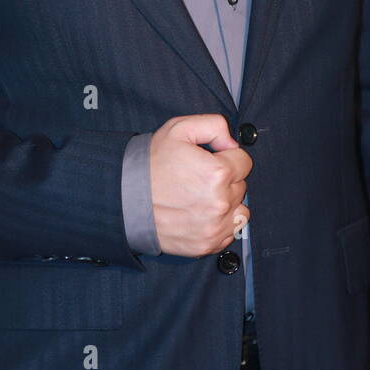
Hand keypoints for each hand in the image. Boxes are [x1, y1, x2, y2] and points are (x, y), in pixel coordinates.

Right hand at [149, 114, 252, 257]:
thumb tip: (232, 142)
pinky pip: (229, 232)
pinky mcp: (207, 244)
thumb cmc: (150, 165)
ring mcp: (214, 227)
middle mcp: (220, 202)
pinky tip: (200, 214)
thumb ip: (214, 126)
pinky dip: (220, 224)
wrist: (126, 199)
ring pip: (240, 210)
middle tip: (199, 178)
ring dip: (227, 203)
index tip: (211, 160)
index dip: (226, 157)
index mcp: (218, 173)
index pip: (244, 161)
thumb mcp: (179, 129)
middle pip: (241, 186)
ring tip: (202, 197)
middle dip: (226, 180)